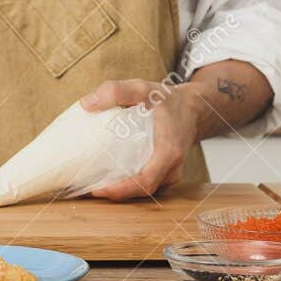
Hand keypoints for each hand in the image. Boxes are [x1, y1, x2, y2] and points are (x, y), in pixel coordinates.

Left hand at [80, 79, 202, 200]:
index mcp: (168, 151)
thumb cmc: (169, 100)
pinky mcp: (165, 173)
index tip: (99, 190)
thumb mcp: (143, 88)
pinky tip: (108, 177)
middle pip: (141, 190)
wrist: (193, 107)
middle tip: (87, 188)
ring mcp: (170, 173)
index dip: (121, 190)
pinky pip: (146, 183)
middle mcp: (172, 168)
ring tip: (93, 184)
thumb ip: (116, 91)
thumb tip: (86, 104)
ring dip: (120, 190)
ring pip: (143, 189)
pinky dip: (128, 184)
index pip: (146, 181)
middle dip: (114, 193)